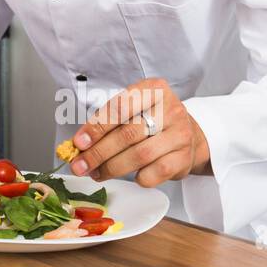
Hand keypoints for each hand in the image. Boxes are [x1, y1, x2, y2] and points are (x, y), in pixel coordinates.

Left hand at [70, 78, 211, 187]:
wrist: (188, 133)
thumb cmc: (152, 118)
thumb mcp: (133, 108)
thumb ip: (108, 121)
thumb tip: (80, 144)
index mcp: (154, 89)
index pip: (121, 106)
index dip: (97, 126)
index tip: (79, 143)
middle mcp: (171, 109)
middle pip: (128, 134)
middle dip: (99, 152)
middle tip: (80, 165)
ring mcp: (180, 134)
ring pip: (140, 155)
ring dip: (112, 168)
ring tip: (96, 173)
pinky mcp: (185, 158)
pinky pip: (156, 172)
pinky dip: (139, 177)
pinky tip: (131, 176)